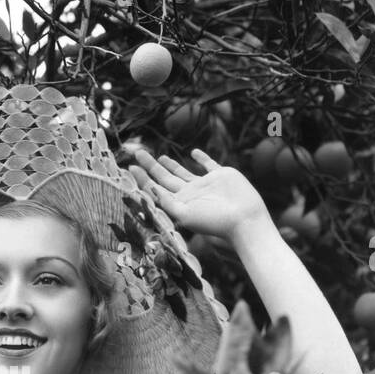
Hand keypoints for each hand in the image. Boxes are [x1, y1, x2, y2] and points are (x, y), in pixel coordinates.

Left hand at [128, 147, 272, 245]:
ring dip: (171, 165)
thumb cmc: (214, 221)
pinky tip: (193, 152)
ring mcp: (205, 184)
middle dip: (150, 166)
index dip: (142, 178)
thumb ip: (166, 201)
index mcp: (179, 203)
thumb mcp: (184, 213)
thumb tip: (148, 187)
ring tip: (159, 157)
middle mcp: (189, 193)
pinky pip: (208, 164)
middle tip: (137, 152)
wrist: (244, 218)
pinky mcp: (221, 175)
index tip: (130, 166)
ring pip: (182, 172)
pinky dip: (200, 158)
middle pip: (164, 177)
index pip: (155, 188)